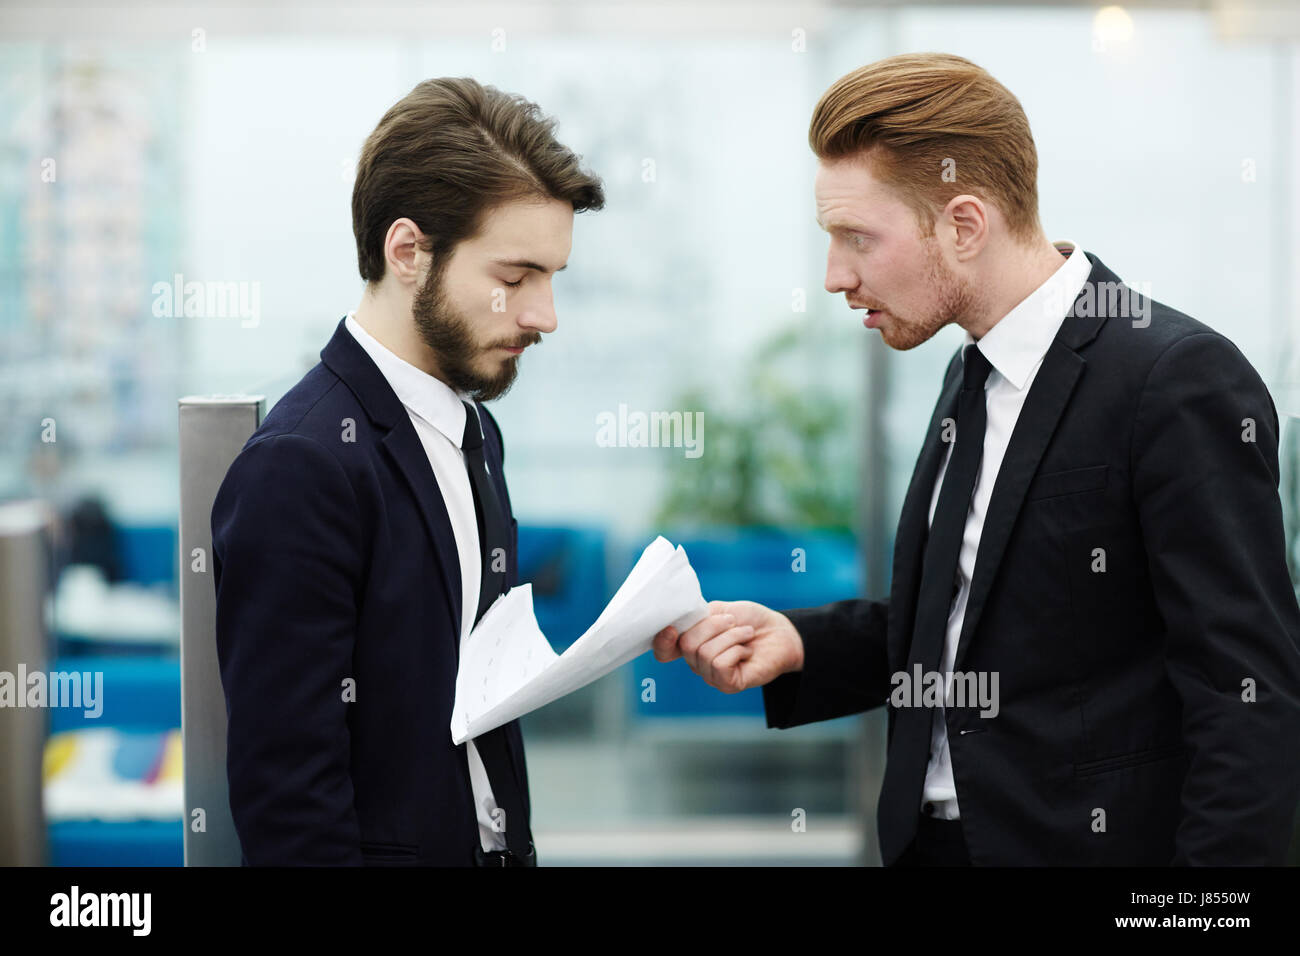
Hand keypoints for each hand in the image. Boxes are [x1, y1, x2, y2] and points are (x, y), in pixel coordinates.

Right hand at [651, 600, 803, 693]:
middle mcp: (697, 662)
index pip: (663, 651)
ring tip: (746, 634)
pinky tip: (747, 651)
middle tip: (733, 621)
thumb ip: (698, 617)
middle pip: (687, 644)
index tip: (671, 628)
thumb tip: (680, 623)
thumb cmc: (750, 620)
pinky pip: (720, 664)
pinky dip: (737, 649)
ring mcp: (711, 676)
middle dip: (713, 625)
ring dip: (731, 636)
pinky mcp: (728, 685)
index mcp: (691, 643)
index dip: (661, 641)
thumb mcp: (721, 610)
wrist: (780, 632)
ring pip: (705, 653)